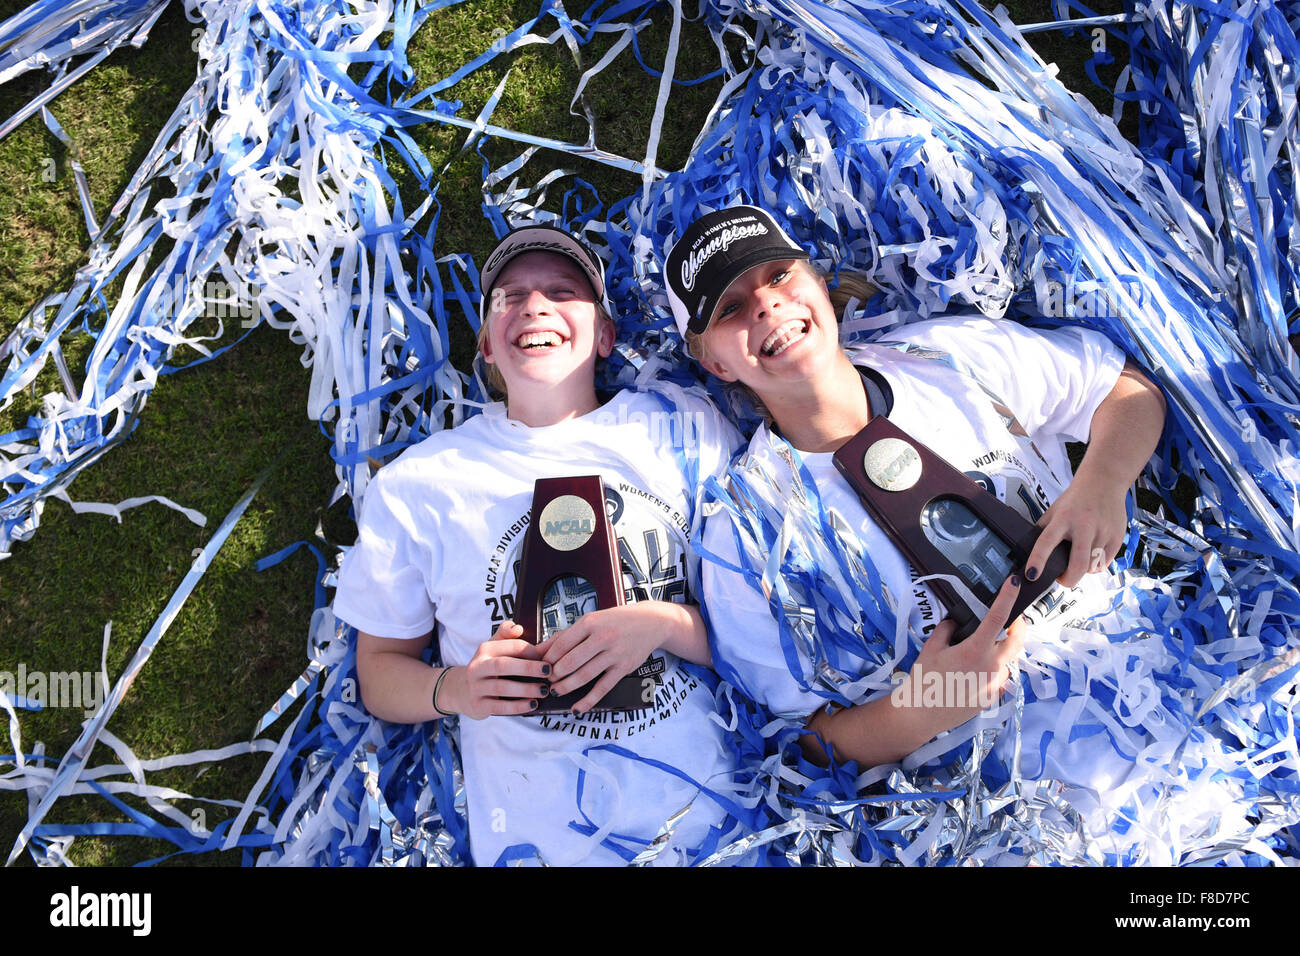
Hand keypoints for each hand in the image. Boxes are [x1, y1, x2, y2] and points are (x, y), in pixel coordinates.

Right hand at [446, 620, 550, 719]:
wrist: (463, 691)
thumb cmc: (488, 667)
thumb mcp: (494, 647)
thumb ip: (508, 636)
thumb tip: (518, 628)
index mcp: (485, 649)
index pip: (510, 646)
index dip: (530, 651)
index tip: (547, 657)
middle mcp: (477, 667)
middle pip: (503, 665)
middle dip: (528, 668)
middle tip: (548, 671)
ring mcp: (476, 687)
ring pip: (502, 688)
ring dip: (526, 689)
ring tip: (543, 690)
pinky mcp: (478, 705)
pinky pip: (500, 707)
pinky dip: (518, 706)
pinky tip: (533, 704)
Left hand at [540, 604, 669, 714]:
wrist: (651, 622)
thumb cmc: (616, 621)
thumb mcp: (590, 621)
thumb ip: (565, 636)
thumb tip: (538, 650)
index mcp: (590, 622)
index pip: (561, 644)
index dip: (547, 659)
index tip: (540, 667)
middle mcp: (602, 637)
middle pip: (570, 662)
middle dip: (554, 675)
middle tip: (546, 681)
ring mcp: (614, 654)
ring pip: (584, 676)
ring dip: (566, 687)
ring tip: (555, 691)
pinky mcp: (624, 668)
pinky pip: (603, 688)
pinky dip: (588, 701)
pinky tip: (577, 709)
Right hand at [897, 575, 1026, 740]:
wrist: (921, 715)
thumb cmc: (924, 680)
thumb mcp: (931, 648)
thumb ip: (947, 630)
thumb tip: (956, 623)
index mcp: (976, 651)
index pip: (998, 618)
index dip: (1008, 597)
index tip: (1014, 583)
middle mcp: (991, 667)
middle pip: (1018, 640)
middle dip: (1019, 626)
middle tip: (1013, 619)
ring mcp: (995, 684)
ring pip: (1007, 661)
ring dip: (999, 652)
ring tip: (975, 656)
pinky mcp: (993, 697)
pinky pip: (999, 678)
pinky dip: (991, 671)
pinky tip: (971, 676)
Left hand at [1024, 473, 1127, 588]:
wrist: (1104, 482)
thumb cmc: (1076, 499)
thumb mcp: (1055, 510)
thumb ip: (1045, 530)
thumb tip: (1030, 553)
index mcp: (1063, 518)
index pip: (1046, 541)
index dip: (1038, 560)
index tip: (1031, 575)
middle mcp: (1084, 525)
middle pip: (1078, 564)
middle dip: (1068, 580)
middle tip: (1062, 579)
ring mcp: (1103, 532)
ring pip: (1093, 567)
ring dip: (1083, 571)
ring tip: (1078, 562)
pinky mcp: (1117, 537)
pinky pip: (1105, 563)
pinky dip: (1096, 566)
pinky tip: (1091, 556)